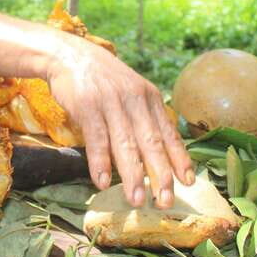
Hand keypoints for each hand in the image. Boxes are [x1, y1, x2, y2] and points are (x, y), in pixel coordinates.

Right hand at [45, 37, 194, 207]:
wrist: (69, 54)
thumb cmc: (102, 79)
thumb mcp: (131, 91)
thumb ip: (144, 116)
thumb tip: (161, 151)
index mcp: (149, 97)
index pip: (168, 132)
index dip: (179, 158)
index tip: (187, 181)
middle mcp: (134, 99)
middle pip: (151, 142)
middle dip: (159, 174)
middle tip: (164, 201)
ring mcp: (111, 102)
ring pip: (125, 144)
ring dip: (131, 175)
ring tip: (135, 200)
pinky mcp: (87, 105)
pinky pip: (97, 139)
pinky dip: (100, 162)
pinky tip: (103, 182)